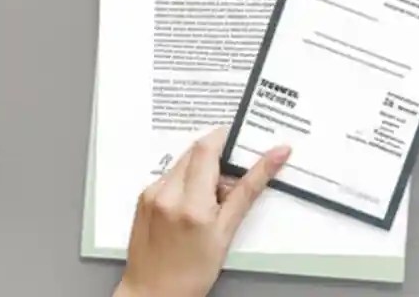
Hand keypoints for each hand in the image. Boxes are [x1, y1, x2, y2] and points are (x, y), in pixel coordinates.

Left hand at [116, 128, 290, 296]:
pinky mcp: (143, 198)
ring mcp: (151, 194)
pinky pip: (169, 176)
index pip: (207, 149)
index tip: (243, 139)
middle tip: (233, 175)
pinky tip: (192, 205)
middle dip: (217, 156)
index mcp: (191, 203)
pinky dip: (186, 181)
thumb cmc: (193, 272)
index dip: (226, 137)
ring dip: (201, 169)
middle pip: (195, 152)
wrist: (153, 293)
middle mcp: (166, 193)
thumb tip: (275, 156)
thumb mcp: (227, 232)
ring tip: (212, 198)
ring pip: (182, 163)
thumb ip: (250, 189)